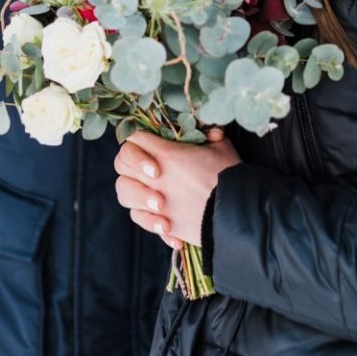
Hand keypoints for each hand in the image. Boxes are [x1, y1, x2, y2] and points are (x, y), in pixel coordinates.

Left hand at [114, 128, 240, 248]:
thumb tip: (211, 132)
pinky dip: (149, 219)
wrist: (235, 213)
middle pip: (121, 163)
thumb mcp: (221, 146)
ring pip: (123, 192)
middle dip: (132, 162)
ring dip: (136, 191)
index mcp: (166, 154)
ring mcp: (155, 201)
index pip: (133, 137)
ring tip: (157, 197)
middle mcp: (155, 177)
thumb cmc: (229, 175)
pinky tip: (166, 221)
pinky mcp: (162, 223)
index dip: (138, 137)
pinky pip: (139, 218)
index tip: (153, 142)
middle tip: (153, 168)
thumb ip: (210, 135)